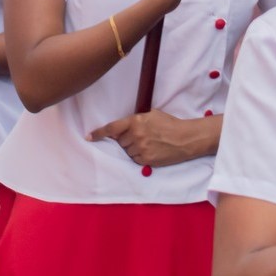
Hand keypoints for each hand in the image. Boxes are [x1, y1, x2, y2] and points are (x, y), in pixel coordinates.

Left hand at [89, 110, 214, 167]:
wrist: (186, 138)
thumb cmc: (169, 124)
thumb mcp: (150, 115)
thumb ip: (134, 120)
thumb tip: (120, 127)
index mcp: (135, 121)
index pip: (111, 128)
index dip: (98, 133)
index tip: (88, 137)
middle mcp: (136, 135)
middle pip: (120, 141)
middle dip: (126, 139)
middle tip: (139, 136)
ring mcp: (141, 149)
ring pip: (127, 150)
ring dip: (132, 148)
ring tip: (148, 143)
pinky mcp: (147, 160)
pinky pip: (135, 159)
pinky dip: (139, 156)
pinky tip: (150, 150)